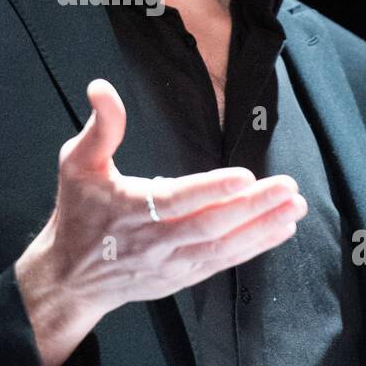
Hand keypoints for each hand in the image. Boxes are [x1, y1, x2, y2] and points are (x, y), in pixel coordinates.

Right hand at [15, 78, 306, 365]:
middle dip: (253, 207)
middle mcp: (154, 242)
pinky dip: (254, 248)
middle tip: (289, 187)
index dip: (211, 190)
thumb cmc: (78, 214)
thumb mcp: (76, 165)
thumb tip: (101, 87)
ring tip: (295, 207)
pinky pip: (223, 263)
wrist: (70, 278)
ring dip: (262, 228)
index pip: (176, 200)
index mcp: (130, 210)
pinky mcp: (182, 278)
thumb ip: (99, 128)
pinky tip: (280, 230)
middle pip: (210, 226)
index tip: (245, 176)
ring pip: (223, 248)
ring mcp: (171, 264)